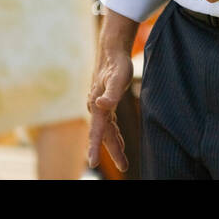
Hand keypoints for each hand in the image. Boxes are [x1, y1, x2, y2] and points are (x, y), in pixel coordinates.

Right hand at [86, 35, 132, 170]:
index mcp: (98, 106)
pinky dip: (115, 135)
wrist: (112, 51)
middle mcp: (97, 109)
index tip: (93, 163)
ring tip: (124, 161)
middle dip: (113, 152)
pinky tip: (121, 142)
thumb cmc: (116, 64)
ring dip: (115, 146)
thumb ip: (111, 93)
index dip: (94, 147)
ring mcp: (101, 107)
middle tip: (125, 166)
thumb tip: (101, 104)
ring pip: (108, 131)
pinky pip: (110, 125)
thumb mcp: (117, 77)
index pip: (96, 131)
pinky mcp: (107, 104)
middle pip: (104, 135)